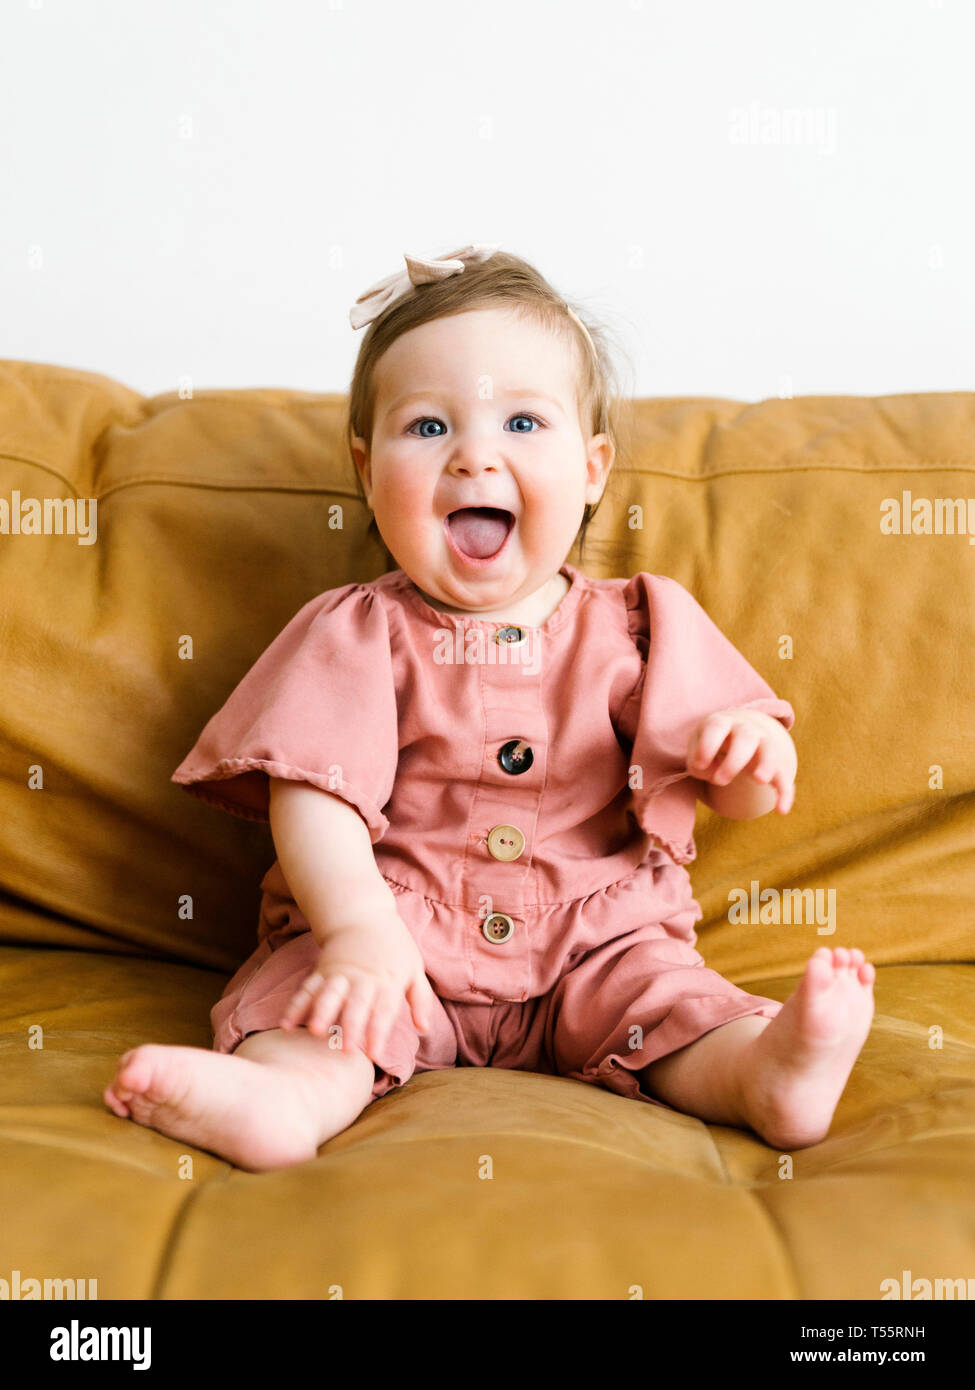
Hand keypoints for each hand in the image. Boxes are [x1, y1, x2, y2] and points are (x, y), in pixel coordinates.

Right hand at [278, 914, 438, 1062]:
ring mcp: (339, 974)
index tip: (373, 1055)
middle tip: (345, 1049)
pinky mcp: (322, 971)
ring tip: (314, 1031)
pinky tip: (286, 1024)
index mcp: (387, 981)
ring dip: (321, 1013)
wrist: (363, 914)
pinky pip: (308, 989)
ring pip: (328, 995)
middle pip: (356, 1005)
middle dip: (350, 1027)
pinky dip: (296, 1006)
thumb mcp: (415, 968)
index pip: (384, 1010)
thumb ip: (420, 1000)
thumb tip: (424, 1029)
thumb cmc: (394, 946)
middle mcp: (362, 979)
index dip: (378, 1033)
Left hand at [687, 708, 796, 813]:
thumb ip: (700, 765)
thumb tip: (715, 775)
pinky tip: (782, 810)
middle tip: (721, 781)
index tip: (699, 763)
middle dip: (734, 760)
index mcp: (722, 723)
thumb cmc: (712, 746)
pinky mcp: (777, 763)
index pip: (717, 727)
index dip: (708, 745)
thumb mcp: (698, 752)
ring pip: (770, 750)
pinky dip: (785, 793)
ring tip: (760, 781)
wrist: (741, 734)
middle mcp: (746, 729)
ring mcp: (764, 744)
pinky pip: (784, 776)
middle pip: (746, 737)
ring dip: (767, 765)